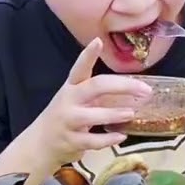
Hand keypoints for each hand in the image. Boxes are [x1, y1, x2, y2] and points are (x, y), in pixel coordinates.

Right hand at [30, 37, 151, 165]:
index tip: (98, 41)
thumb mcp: (79, 100)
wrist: (41, 142)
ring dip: (114, 114)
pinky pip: (92, 140)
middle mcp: (69, 100)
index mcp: (72, 87)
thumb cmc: (66, 116)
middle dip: (121, 86)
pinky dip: (108, 139)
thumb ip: (101, 95)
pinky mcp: (71, 141)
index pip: (80, 68)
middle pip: (95, 87)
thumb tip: (135, 92)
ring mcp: (68, 121)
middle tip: (143, 89)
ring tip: (131, 112)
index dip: (88, 55)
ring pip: (92, 116)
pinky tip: (121, 137)